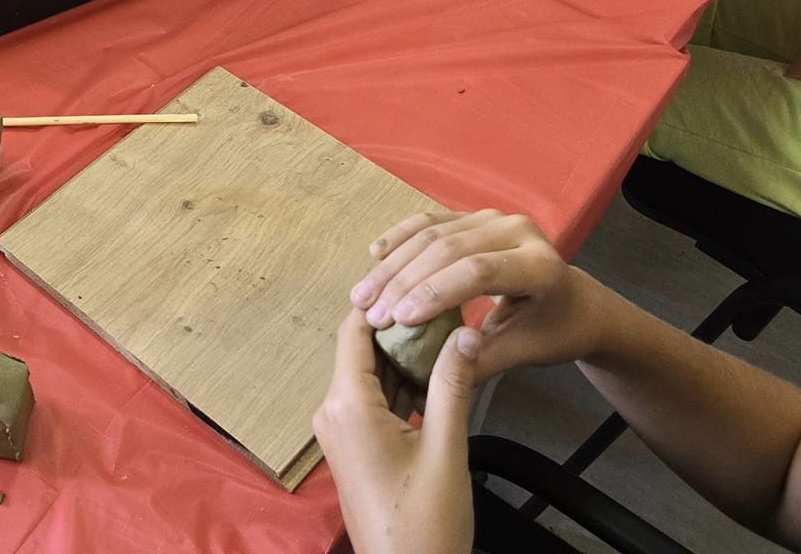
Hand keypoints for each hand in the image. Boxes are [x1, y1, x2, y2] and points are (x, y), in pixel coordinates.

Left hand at [314, 309, 476, 553]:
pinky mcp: (353, 445)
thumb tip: (467, 333)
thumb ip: (453, 385)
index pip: (355, 330)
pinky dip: (400, 383)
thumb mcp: (446, 448)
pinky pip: (373, 398)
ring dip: (403, 355)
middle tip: (442, 303)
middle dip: (400, 326)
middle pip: (362, 348)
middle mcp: (333, 410)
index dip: (385, 300)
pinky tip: (434, 373)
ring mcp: (341, 429)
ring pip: (370, 373)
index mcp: (347, 404)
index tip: (420, 278)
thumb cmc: (424, 522)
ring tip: (445, 331)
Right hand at [351, 209, 606, 378]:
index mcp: (539, 264)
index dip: (434, 292)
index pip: (478, 271)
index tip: (399, 320)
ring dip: (392, 265)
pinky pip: (429, 222)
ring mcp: (493, 218)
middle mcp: (517, 230)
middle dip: (403, 282)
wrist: (574, 302)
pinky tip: (375, 256)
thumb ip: (481, 360)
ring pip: (432, 234)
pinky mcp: (473, 217)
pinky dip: (398, 239)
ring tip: (362, 295)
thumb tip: (429, 375)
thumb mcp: (525, 351)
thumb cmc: (554, 331)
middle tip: (370, 313)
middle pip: (448, 248)